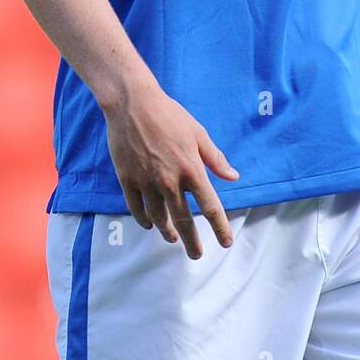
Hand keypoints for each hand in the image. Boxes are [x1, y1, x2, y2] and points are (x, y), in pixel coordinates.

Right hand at [104, 84, 239, 258]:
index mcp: (192, 169)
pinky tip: (149, 224)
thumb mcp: (198, 134)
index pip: (210, 207)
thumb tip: (233, 177)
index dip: (220, 228)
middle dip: (192, 241)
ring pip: (158, 217)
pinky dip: (144, 220)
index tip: (226, 243)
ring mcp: (146, 182)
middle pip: (184, 220)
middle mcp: (170, 181)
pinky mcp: (127, 179)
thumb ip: (215, 159)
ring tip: (173, 239)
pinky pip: (136, 208)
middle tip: (197, 255)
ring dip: (167, 232)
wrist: (132, 104)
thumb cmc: (169, 115)